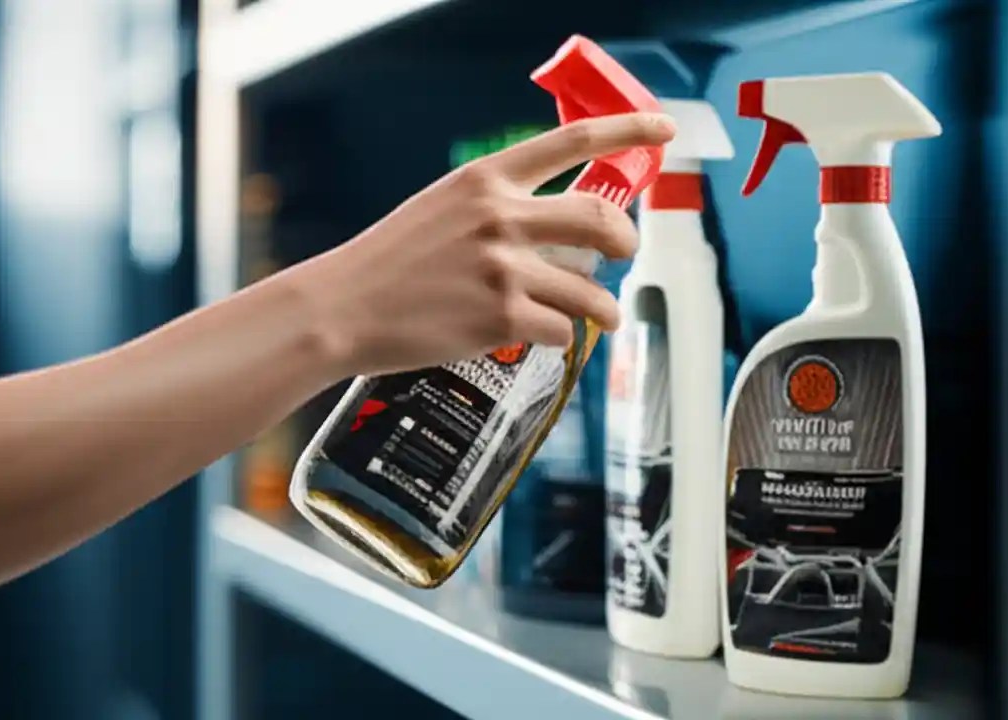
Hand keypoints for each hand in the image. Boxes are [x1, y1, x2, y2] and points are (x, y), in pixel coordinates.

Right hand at [288, 112, 674, 376]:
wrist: (342, 309)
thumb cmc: (387, 263)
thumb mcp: (440, 210)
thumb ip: (495, 208)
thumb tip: (555, 227)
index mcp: (485, 179)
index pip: (572, 140)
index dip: (628, 130)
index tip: (665, 129)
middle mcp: (501, 216)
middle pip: (602, 220)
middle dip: (626, 241)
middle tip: (624, 255)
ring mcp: (504, 268)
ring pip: (591, 291)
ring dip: (603, 310)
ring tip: (599, 319)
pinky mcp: (502, 317)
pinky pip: (561, 330)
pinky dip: (558, 337)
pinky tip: (539, 336)